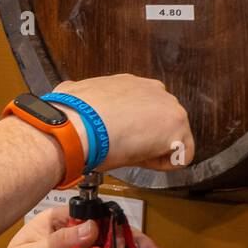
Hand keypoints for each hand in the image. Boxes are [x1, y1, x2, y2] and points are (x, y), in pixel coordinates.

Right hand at [53, 74, 193, 171]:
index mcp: (131, 84)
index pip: (144, 110)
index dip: (131, 130)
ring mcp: (169, 106)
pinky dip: (162, 164)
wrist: (76, 126)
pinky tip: (139, 160)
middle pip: (161, 124)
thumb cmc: (71, 116)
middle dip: (146, 139)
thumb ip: (82, 97)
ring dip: (153, 150)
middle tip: (123, 148)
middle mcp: (154, 90)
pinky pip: (180, 156)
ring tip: (128, 154)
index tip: (116, 138)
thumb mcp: (73, 95)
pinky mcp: (177, 126)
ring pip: (172, 139)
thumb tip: (67, 96)